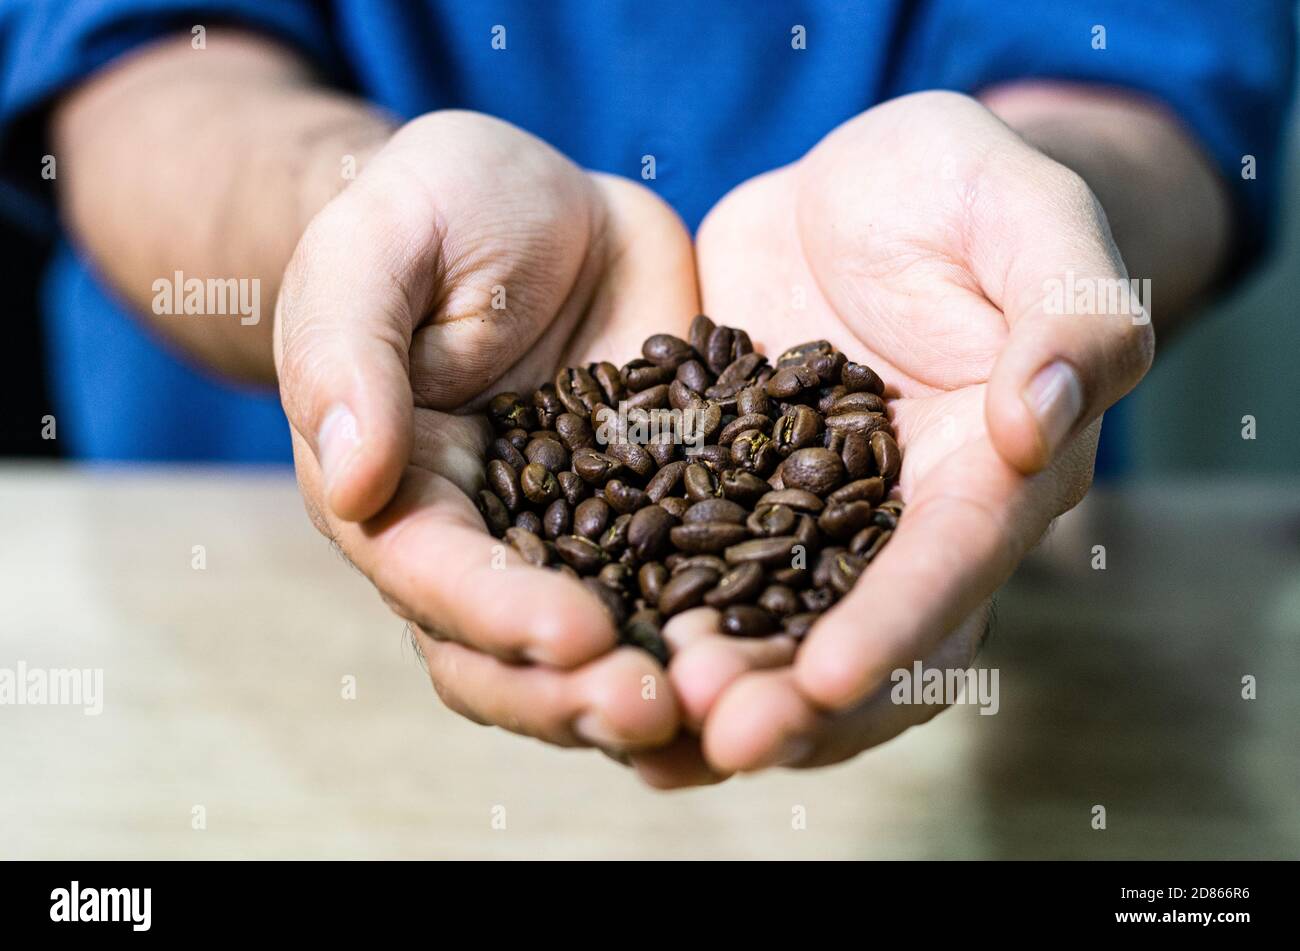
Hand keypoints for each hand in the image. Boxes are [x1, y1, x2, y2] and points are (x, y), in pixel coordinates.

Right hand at [273, 111, 701, 752]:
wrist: (541, 203)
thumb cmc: (432, 209)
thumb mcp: (378, 251)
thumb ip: (348, 355)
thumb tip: (351, 478)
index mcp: (401, 494)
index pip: (437, 578)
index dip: (501, 617)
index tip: (577, 635)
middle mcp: (488, 542)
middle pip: (517, 655)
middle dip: (580, 694)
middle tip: (660, 710)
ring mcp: (583, 537)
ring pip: (610, 645)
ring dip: (661, 687)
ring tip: (729, 707)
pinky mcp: (665, 511)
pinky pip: (701, 578)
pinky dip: (735, 620)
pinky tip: (795, 642)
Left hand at [633, 91, 1152, 785]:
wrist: (856, 188)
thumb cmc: (961, 187)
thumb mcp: (1026, 215)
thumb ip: (1066, 311)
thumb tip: (1038, 424)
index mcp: (994, 470)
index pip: (955, 562)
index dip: (899, 626)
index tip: (832, 681)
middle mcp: (904, 520)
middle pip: (863, 634)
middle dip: (798, 697)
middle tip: (719, 734)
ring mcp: (810, 518)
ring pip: (775, 628)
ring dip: (721, 685)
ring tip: (647, 725)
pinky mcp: (729, 493)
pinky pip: (693, 574)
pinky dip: (656, 625)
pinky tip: (598, 665)